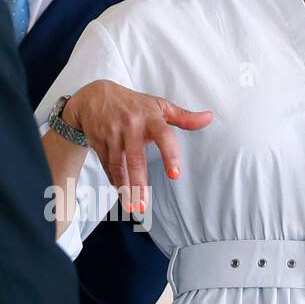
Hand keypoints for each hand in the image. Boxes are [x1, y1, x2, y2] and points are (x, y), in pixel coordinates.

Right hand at [63, 81, 212, 213]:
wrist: (96, 96)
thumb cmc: (134, 104)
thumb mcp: (159, 106)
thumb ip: (184, 117)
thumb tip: (209, 118)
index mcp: (150, 117)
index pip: (164, 136)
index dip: (170, 155)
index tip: (175, 175)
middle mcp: (131, 126)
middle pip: (136, 158)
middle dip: (139, 184)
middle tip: (144, 206)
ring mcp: (113, 134)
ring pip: (118, 166)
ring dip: (125, 188)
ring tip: (133, 207)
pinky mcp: (99, 142)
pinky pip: (107, 165)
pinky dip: (114, 181)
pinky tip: (122, 193)